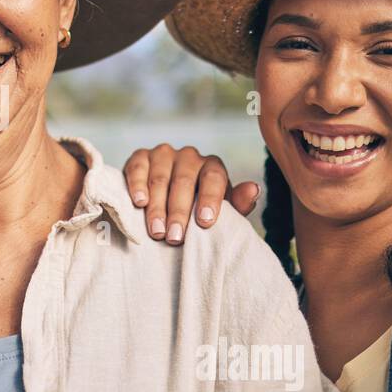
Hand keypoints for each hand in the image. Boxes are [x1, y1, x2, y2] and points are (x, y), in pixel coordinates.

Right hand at [122, 144, 258, 244]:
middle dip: (179, 212)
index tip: (205, 222)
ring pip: (160, 177)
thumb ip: (238, 203)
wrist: (167, 201)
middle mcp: (190, 156)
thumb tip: (253, 189)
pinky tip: (139, 202)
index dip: (210, 199)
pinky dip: (137, 184)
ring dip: (157, 206)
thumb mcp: (221, 210)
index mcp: (212, 166)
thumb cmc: (198, 210)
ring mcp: (164, 153)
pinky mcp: (141, 156)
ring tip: (156, 231)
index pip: (214, 177)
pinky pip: (137, 167)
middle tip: (174, 238)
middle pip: (184, 181)